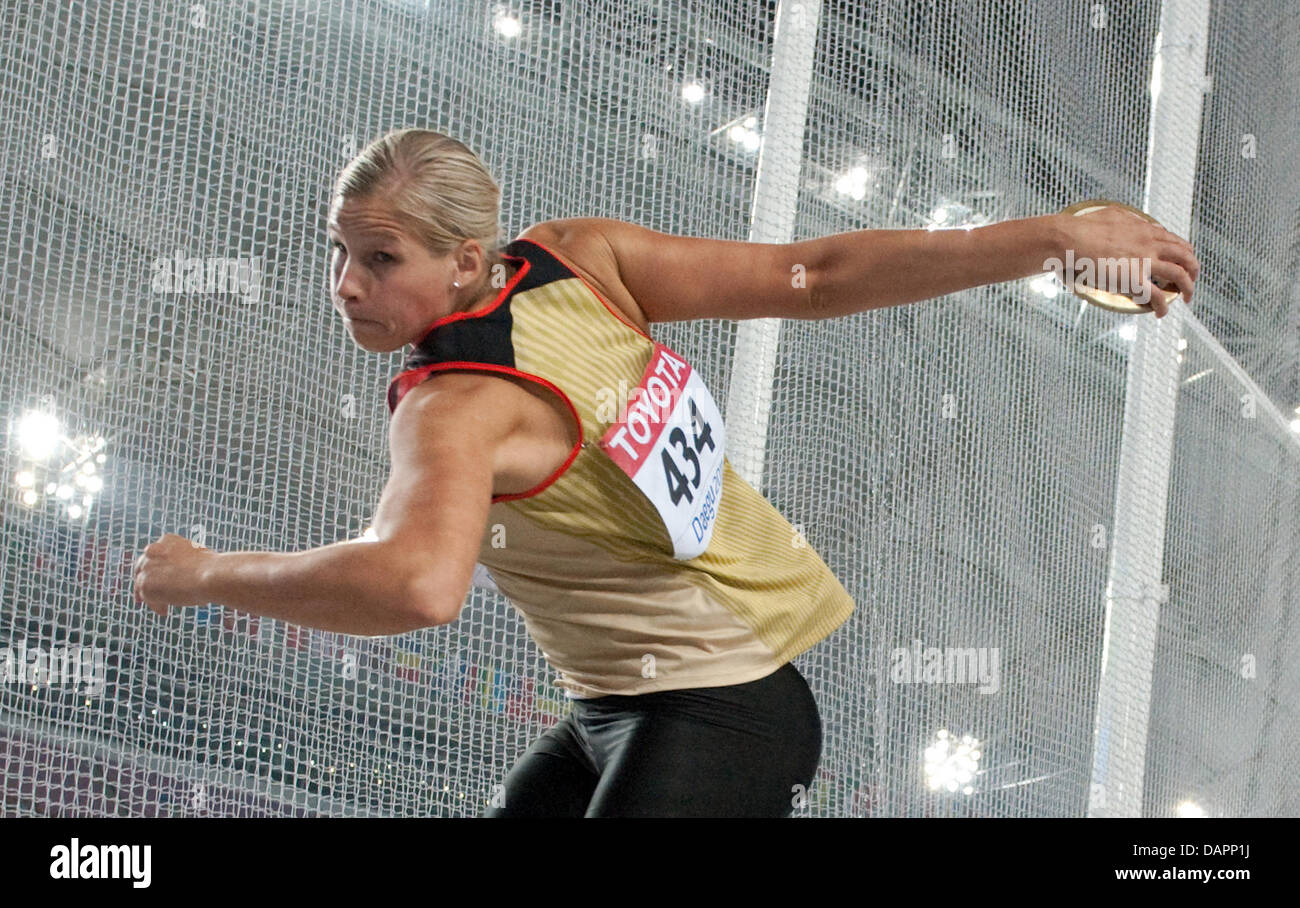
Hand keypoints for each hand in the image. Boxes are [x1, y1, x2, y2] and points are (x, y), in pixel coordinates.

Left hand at [132, 533, 214, 616]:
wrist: (212, 575)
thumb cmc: (213, 569)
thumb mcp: (197, 557)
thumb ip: (184, 562)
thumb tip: (185, 574)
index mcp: (167, 540)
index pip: (154, 554)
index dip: (155, 568)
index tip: (157, 577)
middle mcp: (152, 551)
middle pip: (141, 567)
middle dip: (144, 581)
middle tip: (143, 595)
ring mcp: (147, 568)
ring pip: (141, 584)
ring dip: (151, 596)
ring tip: (163, 608)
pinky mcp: (145, 585)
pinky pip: (147, 599)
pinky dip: (156, 606)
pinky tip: (165, 612)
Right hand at [1054, 206, 1200, 317]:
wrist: (1071, 239)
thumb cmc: (1084, 227)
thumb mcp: (1112, 214)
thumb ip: (1128, 217)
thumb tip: (1133, 220)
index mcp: (1145, 230)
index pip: (1175, 241)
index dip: (1184, 253)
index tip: (1183, 261)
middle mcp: (1151, 245)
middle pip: (1185, 256)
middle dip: (1193, 269)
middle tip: (1191, 279)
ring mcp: (1144, 263)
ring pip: (1180, 275)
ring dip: (1187, 288)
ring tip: (1186, 298)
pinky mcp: (1134, 280)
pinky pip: (1157, 296)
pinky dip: (1163, 306)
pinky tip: (1161, 312)